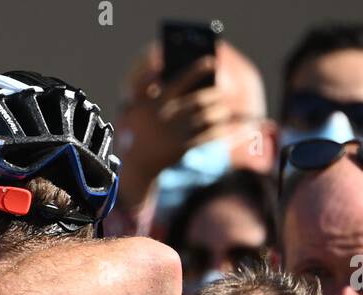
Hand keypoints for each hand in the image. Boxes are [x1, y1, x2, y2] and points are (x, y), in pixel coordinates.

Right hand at [116, 47, 232, 207]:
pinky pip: (209, 136)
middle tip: (221, 92)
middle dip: (214, 95)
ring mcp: (176, 133)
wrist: (138, 164)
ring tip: (224, 110)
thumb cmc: (140, 131)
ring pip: (208, 117)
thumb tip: (161, 68)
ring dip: (220, 112)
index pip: (181, 80)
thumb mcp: (135, 106)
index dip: (198, 69)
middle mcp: (167, 116)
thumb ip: (144, 84)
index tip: (212, 62)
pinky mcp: (183, 148)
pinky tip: (227, 127)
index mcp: (156, 102)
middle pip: (200, 100)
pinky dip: (221, 130)